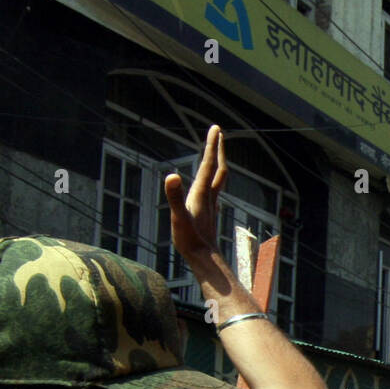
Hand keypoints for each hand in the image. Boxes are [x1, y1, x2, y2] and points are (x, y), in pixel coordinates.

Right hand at [165, 125, 227, 275]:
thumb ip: (175, 197)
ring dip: (217, 164)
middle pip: (217, 169)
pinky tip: (213, 186)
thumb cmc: (190, 241)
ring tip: (217, 154)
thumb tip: (171, 176)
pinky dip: (214, 182)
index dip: (212, 146)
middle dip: (218, 150)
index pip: (207, 165)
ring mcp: (211, 206)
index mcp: (201, 194)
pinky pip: (214, 192)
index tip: (216, 128)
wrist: (205, 260)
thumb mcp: (179, 218)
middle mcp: (209, 197)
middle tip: (218, 133)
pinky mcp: (209, 215)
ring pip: (218, 180)